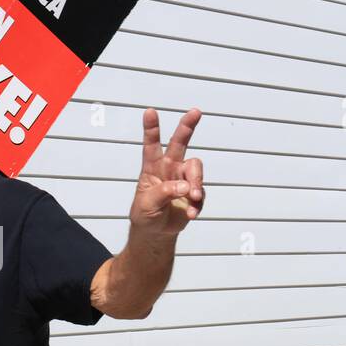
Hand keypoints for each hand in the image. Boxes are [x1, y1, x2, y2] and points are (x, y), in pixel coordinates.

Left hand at [131, 107, 203, 234]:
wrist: (156, 233)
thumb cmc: (145, 214)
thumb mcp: (146, 205)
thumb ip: (163, 193)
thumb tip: (184, 186)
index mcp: (152, 168)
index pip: (151, 146)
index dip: (151, 129)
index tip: (150, 112)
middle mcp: (169, 168)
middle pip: (180, 143)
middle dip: (187, 127)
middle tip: (196, 112)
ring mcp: (183, 179)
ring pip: (196, 169)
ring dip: (196, 183)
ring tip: (193, 197)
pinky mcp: (193, 193)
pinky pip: (201, 193)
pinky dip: (197, 204)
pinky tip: (190, 214)